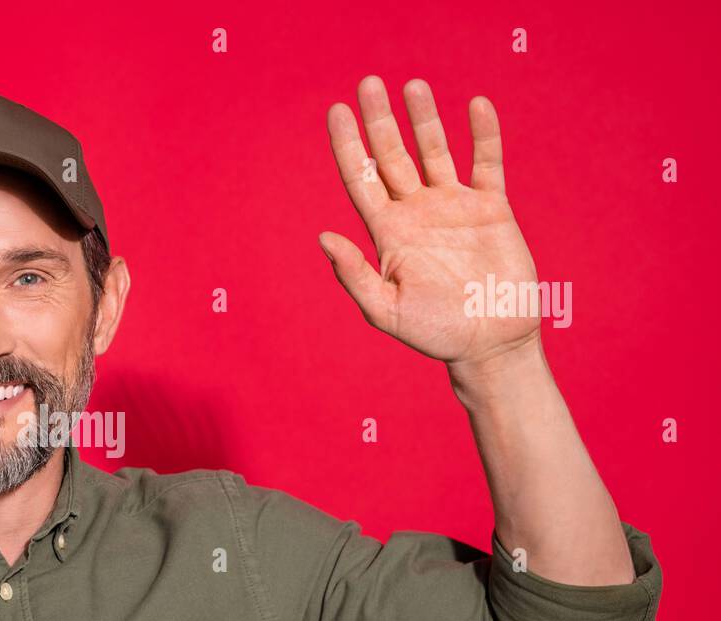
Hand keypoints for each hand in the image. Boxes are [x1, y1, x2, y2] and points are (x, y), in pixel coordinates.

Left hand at [320, 76, 539, 370]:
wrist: (488, 344)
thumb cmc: (433, 333)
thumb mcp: (384, 311)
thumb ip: (354, 275)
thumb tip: (323, 236)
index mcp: (387, 231)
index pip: (361, 177)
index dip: (347, 144)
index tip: (336, 110)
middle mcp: (416, 212)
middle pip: (392, 154)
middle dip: (379, 119)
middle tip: (368, 83)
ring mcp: (453, 207)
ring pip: (434, 151)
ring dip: (423, 118)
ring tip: (412, 85)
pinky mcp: (490, 209)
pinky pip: (486, 162)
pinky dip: (483, 134)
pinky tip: (475, 106)